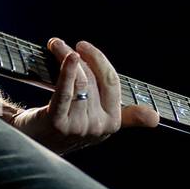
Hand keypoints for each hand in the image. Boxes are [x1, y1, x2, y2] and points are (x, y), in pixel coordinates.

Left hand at [12, 38, 159, 153]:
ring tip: (56, 46)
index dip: (100, 61)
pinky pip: (66, 91)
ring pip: (80, 81)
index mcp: (112, 123)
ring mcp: (78, 126)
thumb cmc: (67, 126)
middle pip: (94, 79)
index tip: (85, 47)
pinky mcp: (57, 123)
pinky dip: (67, 70)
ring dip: (65, 56)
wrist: (34, 144)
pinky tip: (67, 56)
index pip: (112, 82)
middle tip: (64, 44)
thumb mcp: (100, 124)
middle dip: (82, 56)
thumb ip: (128, 118)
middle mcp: (97, 127)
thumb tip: (155, 118)